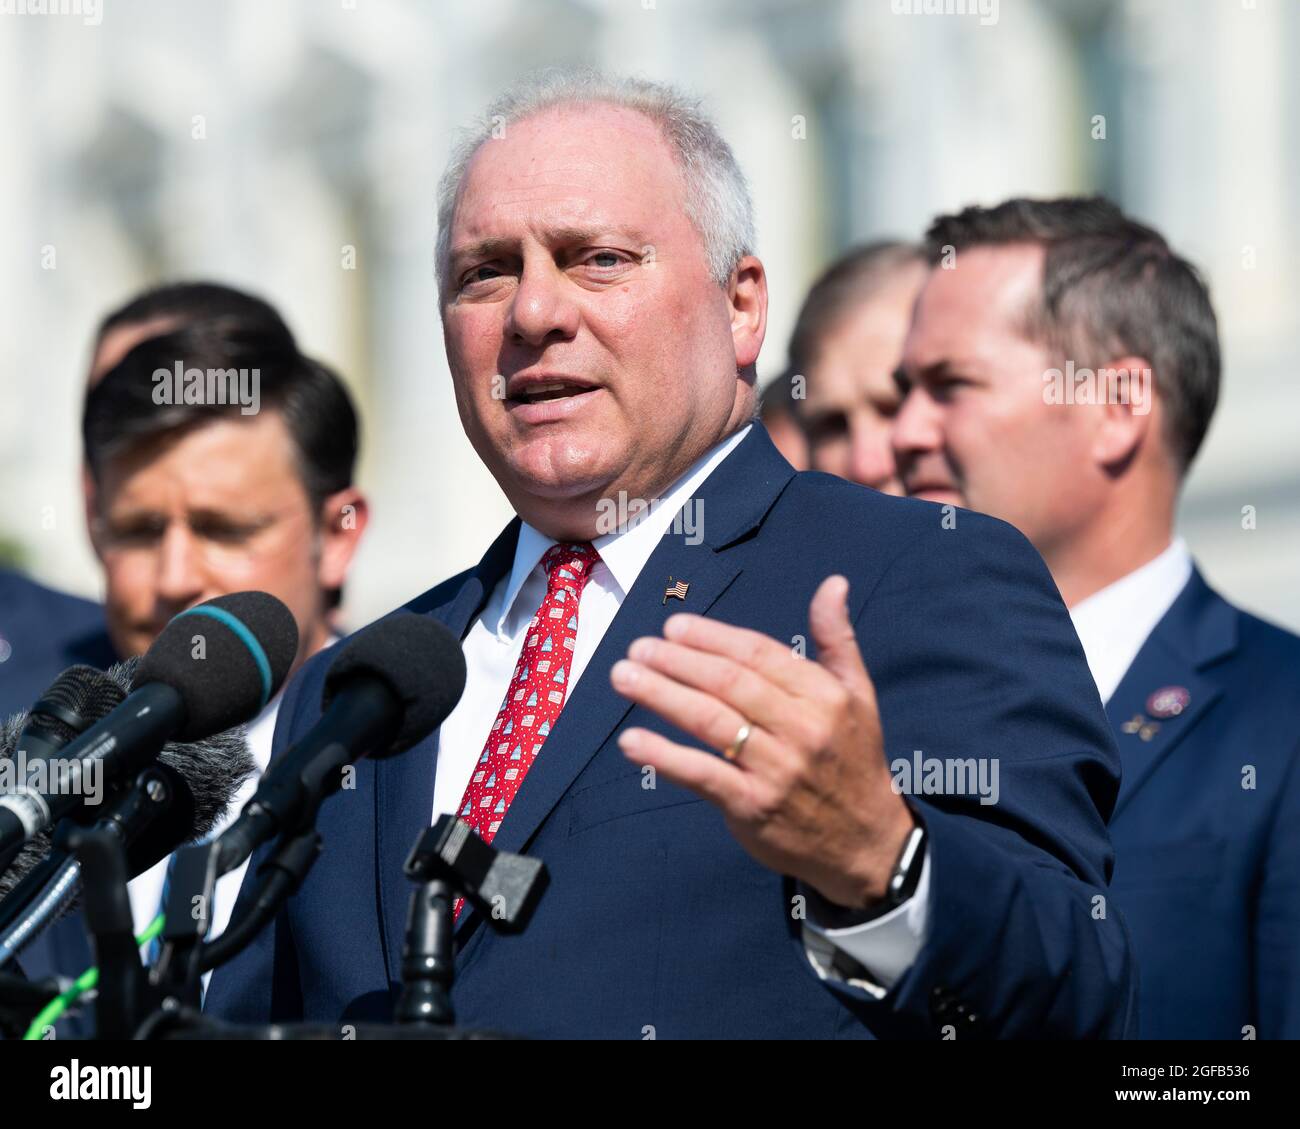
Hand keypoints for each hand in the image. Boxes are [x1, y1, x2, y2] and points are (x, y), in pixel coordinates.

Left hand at [610, 574, 913, 908]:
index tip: (673, 625)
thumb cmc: (853, 759)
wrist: (866, 843)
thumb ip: (836, 638)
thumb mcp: (857, 694)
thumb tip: (833, 583)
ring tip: (624, 676)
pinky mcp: (753, 807)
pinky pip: (703, 775)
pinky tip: (631, 742)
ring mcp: (776, 769)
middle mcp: (801, 728)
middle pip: (728, 684)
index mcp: (822, 695)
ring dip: (661, 696)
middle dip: (677, 661)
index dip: (711, 638)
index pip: (758, 654)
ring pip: (710, 722)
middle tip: (638, 648)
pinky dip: (664, 757)